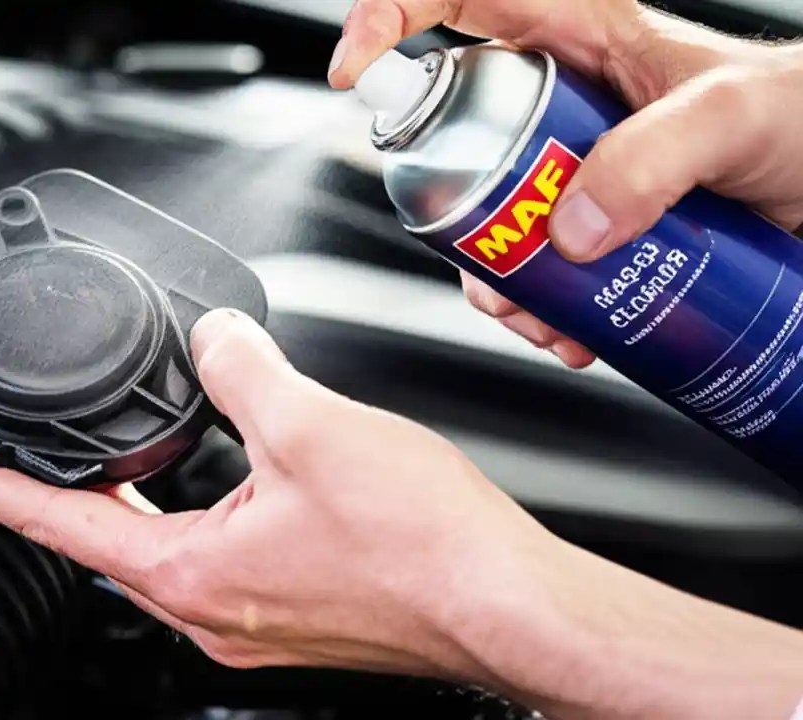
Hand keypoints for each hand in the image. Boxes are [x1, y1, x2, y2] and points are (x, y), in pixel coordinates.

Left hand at [0, 309, 802, 718]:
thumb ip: (242, 369)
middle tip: (20, 450)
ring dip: (131, 507)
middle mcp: (214, 615)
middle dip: (58, 494)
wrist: (508, 605)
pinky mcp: (295, 619)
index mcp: (194, 575)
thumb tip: (210, 338)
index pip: (57, 524)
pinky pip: (217, 564)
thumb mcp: (312, 428)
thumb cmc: (425, 545)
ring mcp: (254, 625)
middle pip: (103, 546)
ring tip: (112, 460)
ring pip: (163, 557)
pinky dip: (193, 520)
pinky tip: (219, 489)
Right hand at [329, 0, 802, 368]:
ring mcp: (573, 164)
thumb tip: (570, 227)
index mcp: (580, 35)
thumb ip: (653, 157)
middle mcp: (563, 98)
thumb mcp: (736, 116)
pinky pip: (533, 264)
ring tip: (544, 317)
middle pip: (457, 137)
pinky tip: (576, 331)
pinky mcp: (594, 221)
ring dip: (497, 277)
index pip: (458, 2)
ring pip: (487, 215)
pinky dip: (538, 308)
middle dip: (452, 208)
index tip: (355, 72)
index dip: (388, 20)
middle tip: (486, 257)